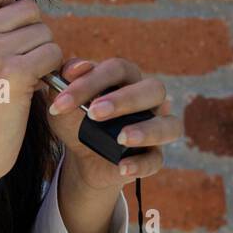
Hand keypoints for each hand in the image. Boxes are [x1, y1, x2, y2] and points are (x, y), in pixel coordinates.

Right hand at [0, 0, 63, 186]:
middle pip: (28, 8)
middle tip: (11, 61)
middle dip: (29, 35)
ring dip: (40, 54)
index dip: (7, 7)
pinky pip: (52, 53)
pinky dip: (49, 71)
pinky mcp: (15, 72)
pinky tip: (30, 86)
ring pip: (44, 32)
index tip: (0, 33)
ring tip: (19, 76)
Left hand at [43, 56, 180, 191]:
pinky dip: (141, 163)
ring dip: (146, 130)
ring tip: (120, 138)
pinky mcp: (153, 156)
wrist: (79, 156)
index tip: (63, 101)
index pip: (117, 69)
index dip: (91, 82)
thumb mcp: (63, 99)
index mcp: (126, 77)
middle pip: (153, 89)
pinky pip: (157, 159)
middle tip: (93, 113)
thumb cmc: (75, 117)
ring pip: (169, 125)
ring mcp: (155, 127)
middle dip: (125, 100)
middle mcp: (148, 99)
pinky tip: (122, 166)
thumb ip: (65, 78)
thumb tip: (79, 67)